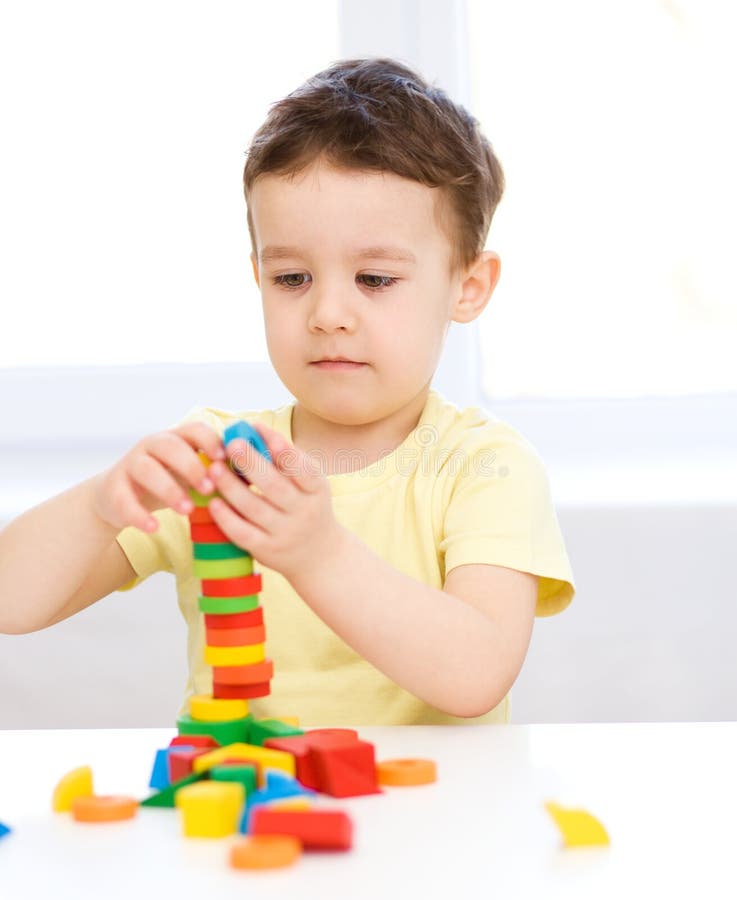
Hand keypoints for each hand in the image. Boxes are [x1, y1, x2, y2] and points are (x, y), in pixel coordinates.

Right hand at [91, 422, 225, 532]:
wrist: (118, 497)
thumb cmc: (168, 482)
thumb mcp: (191, 474)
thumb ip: (216, 472)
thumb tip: (255, 476)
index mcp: (177, 439)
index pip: (195, 430)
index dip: (210, 441)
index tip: (223, 459)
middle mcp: (152, 445)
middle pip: (170, 446)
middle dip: (192, 466)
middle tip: (209, 489)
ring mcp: (131, 464)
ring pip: (147, 470)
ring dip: (169, 489)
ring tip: (187, 510)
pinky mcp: (114, 488)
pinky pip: (124, 499)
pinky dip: (139, 515)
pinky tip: (153, 528)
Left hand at [205, 422, 345, 583]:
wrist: (318, 556)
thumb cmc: (307, 506)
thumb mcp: (309, 484)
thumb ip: (286, 460)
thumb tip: (255, 429)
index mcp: (317, 490)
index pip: (304, 468)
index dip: (283, 450)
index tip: (260, 430)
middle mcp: (304, 512)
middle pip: (275, 486)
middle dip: (251, 463)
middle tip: (231, 444)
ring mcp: (285, 533)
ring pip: (254, 508)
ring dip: (231, 487)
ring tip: (214, 468)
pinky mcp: (267, 551)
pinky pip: (243, 534)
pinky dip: (227, 518)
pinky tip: (214, 503)